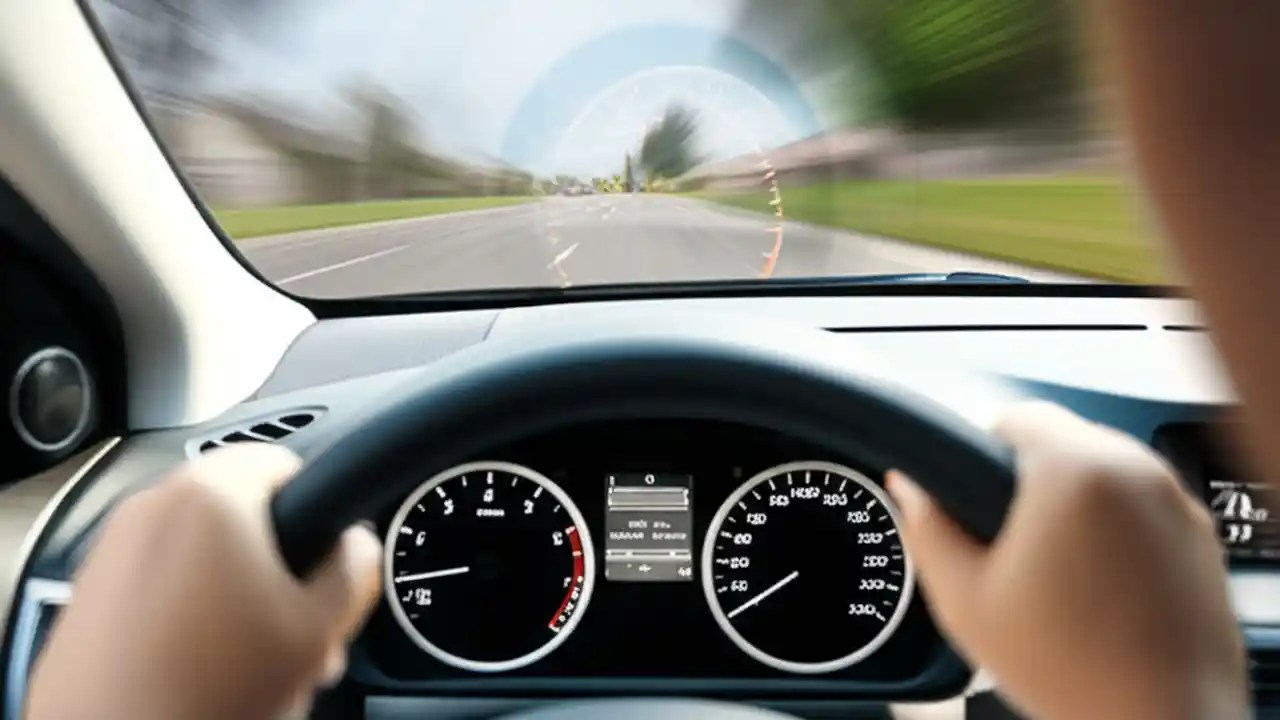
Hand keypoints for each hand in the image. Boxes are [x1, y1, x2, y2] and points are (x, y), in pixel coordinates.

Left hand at [26, 444, 380, 719]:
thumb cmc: (204, 692)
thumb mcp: (314, 631)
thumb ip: (353, 571)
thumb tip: (357, 547)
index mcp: (210, 496)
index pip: (285, 461)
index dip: (319, 510)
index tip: (326, 559)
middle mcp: (153, 507)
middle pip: (242, 514)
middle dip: (279, 566)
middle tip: (297, 625)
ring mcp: (112, 550)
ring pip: (202, 553)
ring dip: (238, 594)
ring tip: (256, 658)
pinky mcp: (89, 592)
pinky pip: (159, 583)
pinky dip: (189, 612)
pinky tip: (207, 667)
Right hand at [887, 402, 1247, 719]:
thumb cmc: (1072, 670)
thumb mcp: (967, 601)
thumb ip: (928, 529)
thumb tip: (910, 489)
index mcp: (1074, 471)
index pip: (1019, 415)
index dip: (984, 451)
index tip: (976, 493)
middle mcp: (1136, 473)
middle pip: (1065, 442)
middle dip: (1032, 482)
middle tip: (1010, 544)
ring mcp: (1176, 505)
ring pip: (1107, 474)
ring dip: (1077, 504)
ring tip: (1056, 573)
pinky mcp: (1200, 538)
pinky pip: (1144, 509)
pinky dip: (1118, 532)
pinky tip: (1097, 587)